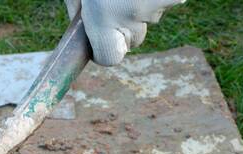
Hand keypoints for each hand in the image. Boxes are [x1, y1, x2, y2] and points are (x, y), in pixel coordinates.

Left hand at [64, 0, 184, 65]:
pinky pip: (166, 1)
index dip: (104, 52)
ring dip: (140, 6)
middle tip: (115, 1)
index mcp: (103, 15)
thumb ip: (76, 5)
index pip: (109, 59)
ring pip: (149, 18)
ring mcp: (157, 5)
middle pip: (132, 39)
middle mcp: (131, 16)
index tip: (99, 41)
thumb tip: (77, 23)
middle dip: (125, 26)